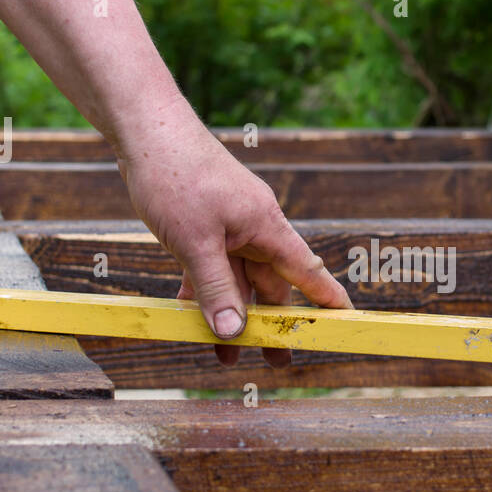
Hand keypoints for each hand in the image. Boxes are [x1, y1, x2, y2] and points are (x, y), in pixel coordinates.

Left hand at [113, 99, 351, 366]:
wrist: (146, 130)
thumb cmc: (176, 177)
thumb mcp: (195, 242)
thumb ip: (216, 289)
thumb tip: (235, 332)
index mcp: (265, 227)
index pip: (307, 270)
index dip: (327, 299)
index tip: (346, 323)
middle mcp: (252, 228)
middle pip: (271, 284)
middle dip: (270, 324)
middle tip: (277, 361)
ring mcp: (227, 227)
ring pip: (237, 281)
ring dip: (231, 314)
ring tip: (228, 356)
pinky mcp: (202, 226)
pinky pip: (211, 268)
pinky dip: (206, 291)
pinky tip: (193, 315)